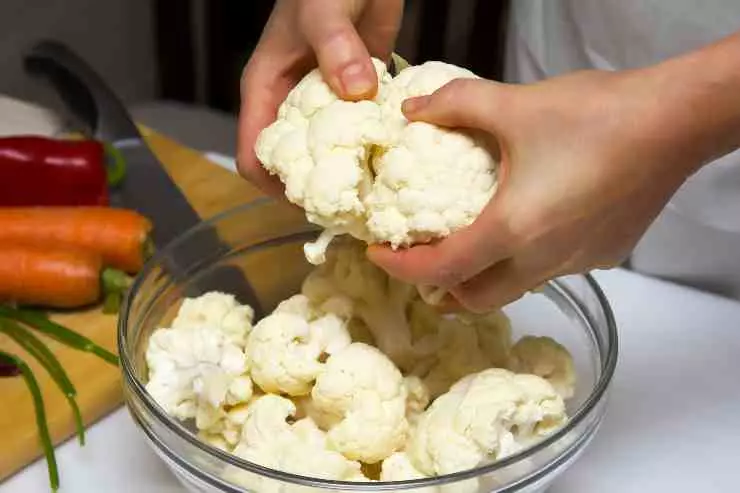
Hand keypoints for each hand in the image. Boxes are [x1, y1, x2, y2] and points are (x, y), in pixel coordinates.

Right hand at [237, 0, 403, 195]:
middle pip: (292, 165)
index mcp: (265, 90)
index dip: (275, 188)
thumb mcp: (324, 10)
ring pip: (328, 152)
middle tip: (354, 208)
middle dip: (317, 189)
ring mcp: (325, 101)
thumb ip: (336, 47)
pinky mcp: (356, 94)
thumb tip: (357, 92)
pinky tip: (397, 159)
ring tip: (378, 192)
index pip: (252, 157)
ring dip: (349, 170)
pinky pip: (359, 131)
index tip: (314, 203)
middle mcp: (291, 102)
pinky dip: (373, 145)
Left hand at [368, 69, 703, 311]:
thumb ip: (455, 104)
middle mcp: (543, 260)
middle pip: (476, 299)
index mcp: (512, 230)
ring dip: (483, 277)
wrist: (675, 122)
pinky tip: (529, 224)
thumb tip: (414, 110)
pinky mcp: (603, 256)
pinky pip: (551, 271)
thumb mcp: (513, 104)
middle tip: (421, 260)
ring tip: (469, 243)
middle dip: (440, 289)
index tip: (381, 254)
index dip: (401, 268)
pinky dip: (524, 260)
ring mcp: (576, 263)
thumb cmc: (598, 115)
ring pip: (515, 289)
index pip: (440, 271)